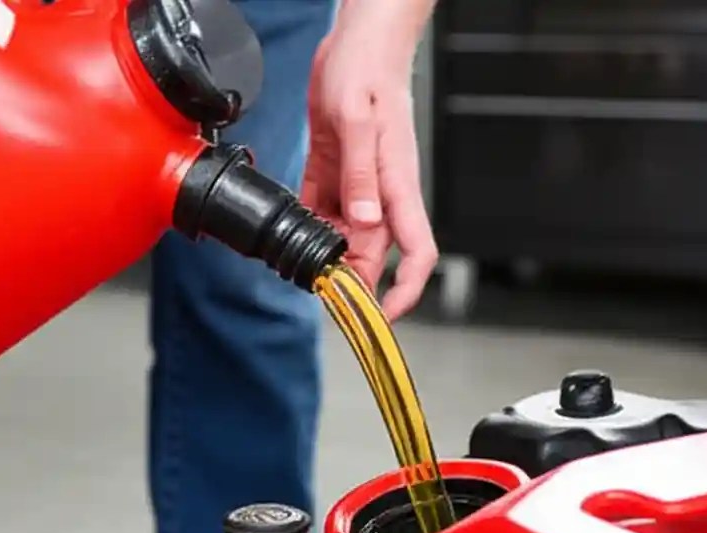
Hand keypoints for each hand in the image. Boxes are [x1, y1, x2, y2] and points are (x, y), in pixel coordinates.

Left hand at [300, 0, 437, 319]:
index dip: (405, 290)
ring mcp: (358, 183)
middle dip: (349, 280)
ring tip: (296, 264)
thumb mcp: (359, 122)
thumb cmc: (369, 72)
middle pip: (373, 254)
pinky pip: (321, 209)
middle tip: (318, 293)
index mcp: (397, 186)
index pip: (418, 252)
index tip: (383, 316)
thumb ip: (361, 174)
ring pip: (343, 236)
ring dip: (323, 254)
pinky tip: (288, 228)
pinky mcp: (335, 170)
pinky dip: (306, 223)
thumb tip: (363, 222)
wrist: (357, 41)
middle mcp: (380, 192)